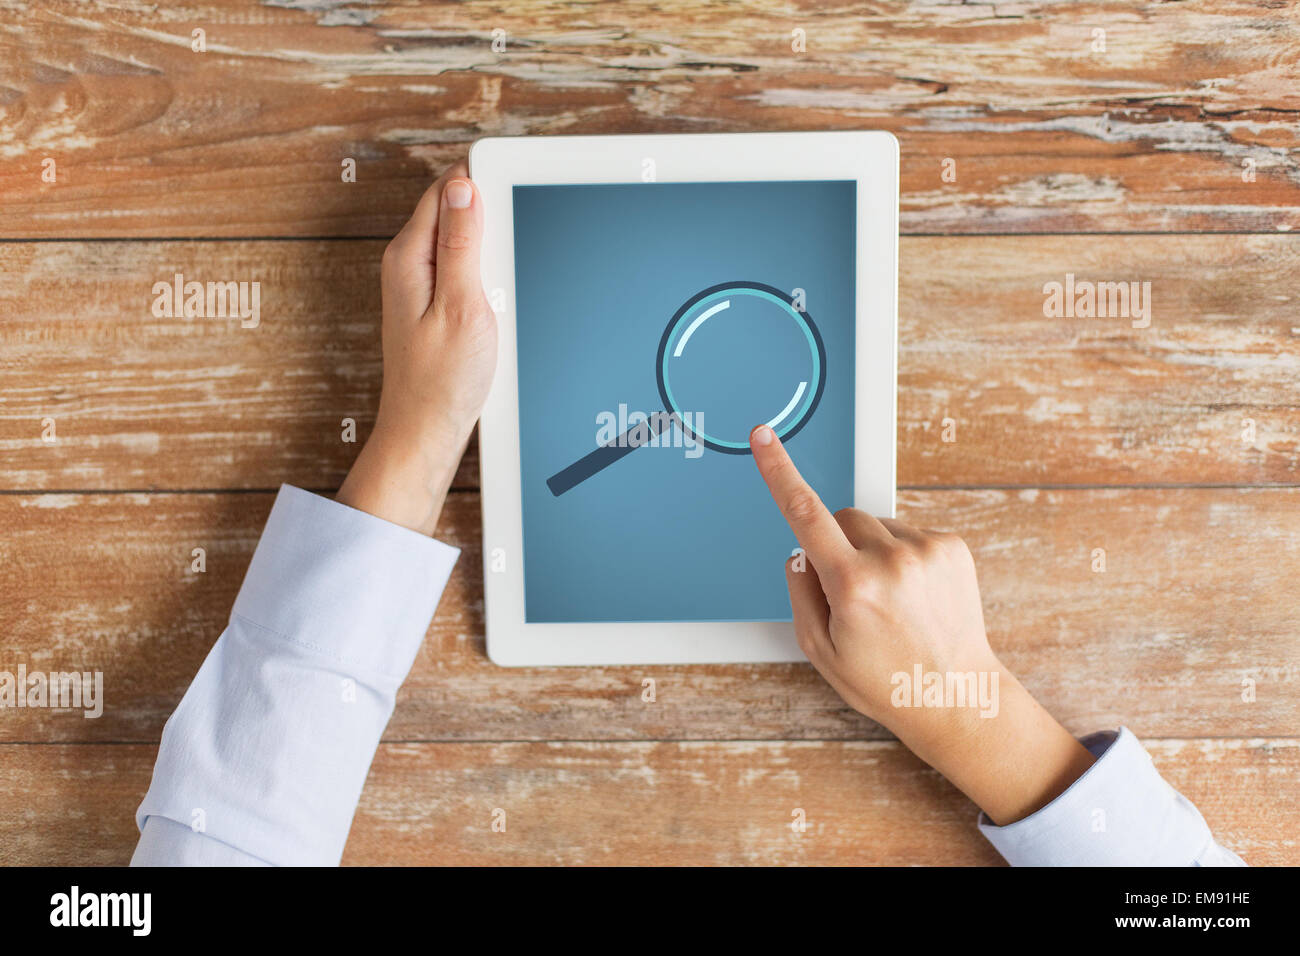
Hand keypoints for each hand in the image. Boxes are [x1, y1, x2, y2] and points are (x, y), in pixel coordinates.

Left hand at [337, 162, 496, 534]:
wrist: (428, 430)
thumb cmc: (442, 381)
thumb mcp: (462, 305)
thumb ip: (462, 244)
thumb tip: (463, 186)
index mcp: (409, 256)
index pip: (447, 188)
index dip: (485, 184)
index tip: (515, 195)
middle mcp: (408, 264)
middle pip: (457, 211)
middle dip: (492, 222)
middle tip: (508, 262)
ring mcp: (420, 284)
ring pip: (465, 242)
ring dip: (493, 256)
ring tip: (502, 292)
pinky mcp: (435, 304)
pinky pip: (467, 272)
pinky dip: (489, 281)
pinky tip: (498, 307)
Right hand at [749, 423, 1093, 824]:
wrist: (956, 696)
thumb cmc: (884, 680)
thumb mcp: (819, 650)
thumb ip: (800, 592)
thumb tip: (800, 550)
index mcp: (852, 586)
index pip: (804, 514)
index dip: (779, 471)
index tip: (763, 437)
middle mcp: (892, 560)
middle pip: (842, 517)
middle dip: (836, 544)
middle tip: (850, 593)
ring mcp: (927, 550)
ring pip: (875, 525)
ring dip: (871, 551)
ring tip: (890, 601)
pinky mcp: (951, 546)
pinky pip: (907, 533)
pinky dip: (901, 556)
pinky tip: (913, 595)